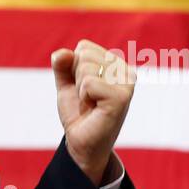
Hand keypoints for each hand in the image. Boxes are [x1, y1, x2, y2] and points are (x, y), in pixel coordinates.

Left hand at [52, 39, 135, 185]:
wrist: (80, 141)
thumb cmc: (78, 112)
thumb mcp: (66, 84)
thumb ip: (62, 65)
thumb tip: (61, 53)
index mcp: (115, 63)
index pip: (84, 47)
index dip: (73, 68)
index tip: (83, 88)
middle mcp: (125, 70)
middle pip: (85, 55)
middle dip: (76, 78)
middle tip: (86, 98)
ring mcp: (126, 83)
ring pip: (86, 67)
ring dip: (80, 89)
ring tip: (91, 103)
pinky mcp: (121, 97)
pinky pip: (89, 83)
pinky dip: (84, 96)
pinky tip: (94, 108)